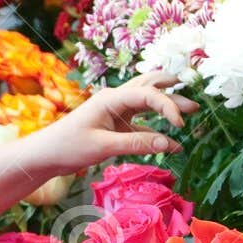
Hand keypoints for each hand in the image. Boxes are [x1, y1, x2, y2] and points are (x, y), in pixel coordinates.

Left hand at [37, 72, 198, 175]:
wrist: (47, 154)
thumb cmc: (69, 146)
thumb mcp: (103, 146)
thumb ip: (136, 143)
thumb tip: (169, 143)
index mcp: (112, 98)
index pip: (148, 94)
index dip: (168, 106)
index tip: (180, 125)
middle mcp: (115, 100)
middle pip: (150, 88)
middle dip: (173, 93)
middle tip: (195, 103)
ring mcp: (115, 112)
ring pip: (147, 103)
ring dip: (166, 106)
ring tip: (189, 110)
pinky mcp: (115, 126)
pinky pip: (140, 125)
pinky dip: (155, 132)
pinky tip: (171, 144)